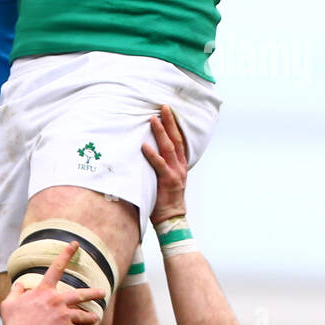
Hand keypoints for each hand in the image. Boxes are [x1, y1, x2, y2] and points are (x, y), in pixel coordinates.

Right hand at [0, 242, 104, 324]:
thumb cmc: (15, 324)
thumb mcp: (9, 304)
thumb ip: (15, 291)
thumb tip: (19, 284)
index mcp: (43, 291)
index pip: (56, 267)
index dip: (66, 254)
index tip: (75, 244)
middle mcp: (56, 300)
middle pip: (79, 294)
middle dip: (93, 293)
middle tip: (102, 292)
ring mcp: (63, 315)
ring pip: (82, 314)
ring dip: (90, 316)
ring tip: (95, 317)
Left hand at [143, 105, 189, 223]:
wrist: (172, 217)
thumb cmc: (165, 197)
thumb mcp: (167, 178)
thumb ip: (162, 165)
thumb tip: (149, 149)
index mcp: (181, 164)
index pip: (179, 140)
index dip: (175, 125)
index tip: (169, 111)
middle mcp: (180, 165)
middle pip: (176, 139)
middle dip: (170, 122)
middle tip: (164, 107)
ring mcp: (175, 172)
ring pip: (168, 148)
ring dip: (161, 132)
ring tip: (153, 119)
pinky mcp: (167, 180)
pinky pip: (159, 164)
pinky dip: (151, 154)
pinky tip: (144, 145)